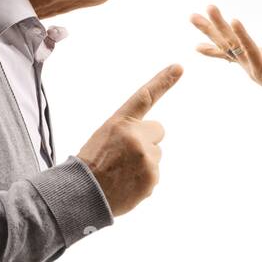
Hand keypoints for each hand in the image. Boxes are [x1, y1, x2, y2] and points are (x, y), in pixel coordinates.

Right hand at [77, 63, 182, 216]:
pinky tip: (126, 184)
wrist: (83, 194)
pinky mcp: (152, 177)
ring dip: (144, 162)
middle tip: (125, 155)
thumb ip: (129, 132)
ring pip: (156, 154)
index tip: (179, 67)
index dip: (163, 81)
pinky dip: (143, 180)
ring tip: (122, 172)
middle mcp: (136, 136)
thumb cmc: (91, 164)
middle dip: (147, 140)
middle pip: (157, 131)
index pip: (145, 96)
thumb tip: (152, 139)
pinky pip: (155, 174)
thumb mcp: (104, 137)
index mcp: (120, 122)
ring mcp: (146, 157)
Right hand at [189, 4, 261, 120]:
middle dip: (209, 29)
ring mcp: (255, 67)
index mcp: (256, 58)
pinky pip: (250, 50)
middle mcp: (251, 63)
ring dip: (220, 26)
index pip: (231, 47)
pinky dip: (242, 35)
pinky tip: (234, 20)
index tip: (198, 35)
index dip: (215, 41)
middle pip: (225, 44)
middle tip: (192, 16)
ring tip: (210, 9)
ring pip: (232, 44)